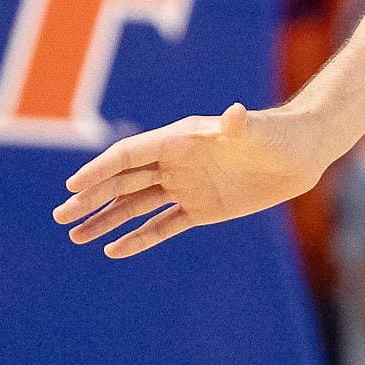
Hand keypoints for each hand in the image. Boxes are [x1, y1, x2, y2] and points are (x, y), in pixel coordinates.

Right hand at [57, 102, 332, 257]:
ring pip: (136, 205)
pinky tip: (114, 250)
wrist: (302, 153)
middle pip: (124, 181)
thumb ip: (240, 126)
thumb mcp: (258, 131)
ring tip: (75, 236)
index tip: (73, 186)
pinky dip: (139, 238)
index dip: (101, 170)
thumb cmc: (279, 134)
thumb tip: (233, 114)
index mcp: (179, 140)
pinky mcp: (202, 209)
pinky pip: (163, 225)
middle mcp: (176, 163)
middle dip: (92, 197)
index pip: (130, 155)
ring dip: (106, 219)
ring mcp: (187, 186)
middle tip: (62, 216)